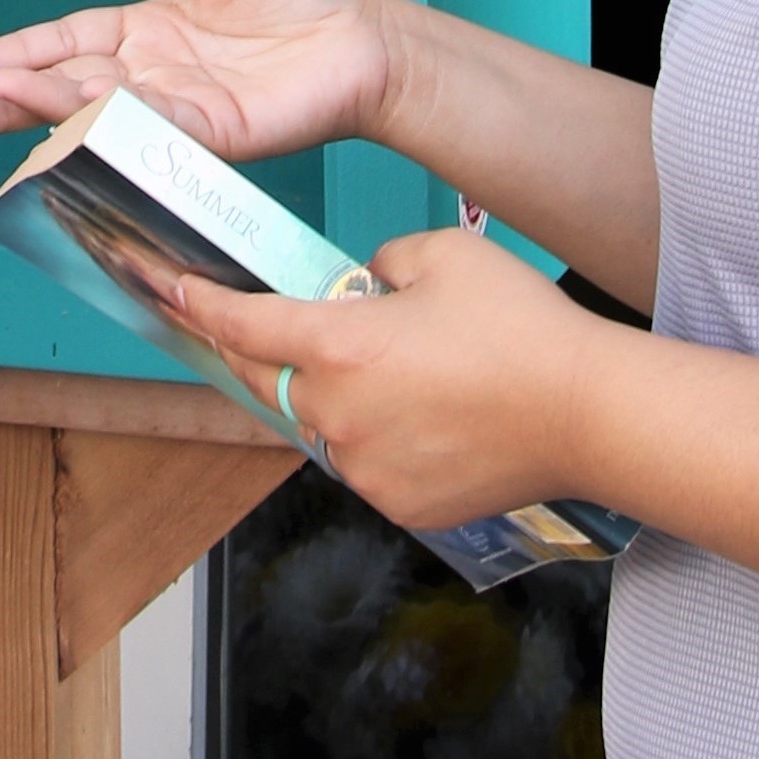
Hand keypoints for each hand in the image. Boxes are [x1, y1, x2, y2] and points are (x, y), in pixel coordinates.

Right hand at [0, 0, 401, 161]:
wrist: (365, 38)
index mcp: (143, 31)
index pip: (65, 42)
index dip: (20, 52)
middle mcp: (149, 75)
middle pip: (64, 87)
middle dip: (7, 99)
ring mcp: (176, 109)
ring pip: (97, 111)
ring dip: (47, 107)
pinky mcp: (211, 135)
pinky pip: (153, 129)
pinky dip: (113, 123)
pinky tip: (76, 114)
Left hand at [160, 224, 602, 530]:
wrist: (587, 414)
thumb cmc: (522, 330)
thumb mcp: (444, 256)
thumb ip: (384, 262)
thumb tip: (369, 283)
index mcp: (337, 346)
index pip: (242, 323)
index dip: (199, 304)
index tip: (170, 290)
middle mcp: (336, 413)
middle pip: (271, 380)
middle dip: (267, 351)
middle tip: (282, 330)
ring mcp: (363, 466)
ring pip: (321, 425)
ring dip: (334, 399)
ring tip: (398, 375)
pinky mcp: (397, 502)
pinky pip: (364, 464)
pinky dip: (377, 439)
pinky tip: (427, 418)